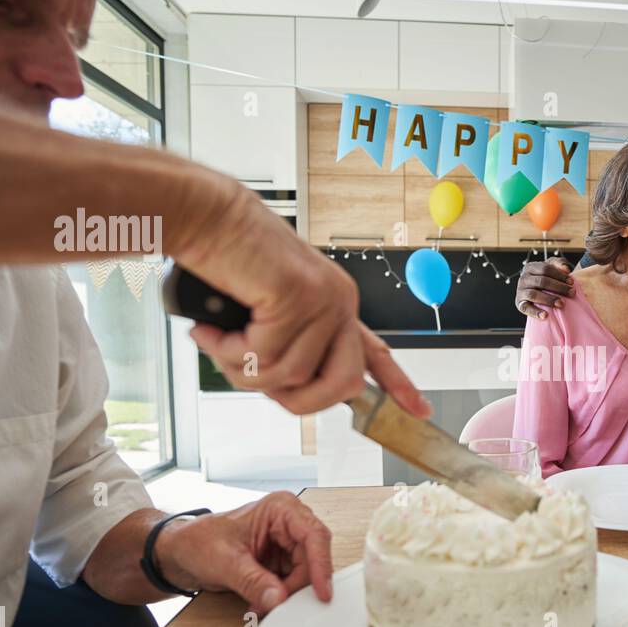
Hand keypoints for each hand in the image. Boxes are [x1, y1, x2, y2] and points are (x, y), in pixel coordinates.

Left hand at [155, 493, 334, 616]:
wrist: (178, 554)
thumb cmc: (196, 542)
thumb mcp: (225, 561)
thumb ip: (253, 581)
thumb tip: (279, 597)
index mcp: (280, 509)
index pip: (314, 536)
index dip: (321, 565)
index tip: (322, 592)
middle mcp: (288, 524)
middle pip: (312, 559)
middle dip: (297, 586)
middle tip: (281, 605)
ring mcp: (285, 544)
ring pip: (304, 574)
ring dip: (286, 595)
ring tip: (260, 604)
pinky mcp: (280, 562)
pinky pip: (291, 583)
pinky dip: (279, 597)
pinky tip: (261, 603)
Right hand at [182, 185, 429, 417]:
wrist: (206, 215)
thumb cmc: (227, 261)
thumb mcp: (265, 312)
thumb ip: (287, 346)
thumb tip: (290, 390)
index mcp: (335, 304)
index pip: (374, 353)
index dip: (398, 386)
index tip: (420, 411)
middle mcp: (338, 301)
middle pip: (339, 385)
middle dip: (294, 400)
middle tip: (249, 377)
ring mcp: (323, 298)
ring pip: (292, 376)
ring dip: (243, 370)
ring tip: (217, 340)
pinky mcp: (298, 295)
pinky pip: (263, 357)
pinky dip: (227, 351)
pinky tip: (210, 330)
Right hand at [516, 256, 574, 319]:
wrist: (535, 292)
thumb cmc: (546, 278)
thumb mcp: (551, 268)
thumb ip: (559, 263)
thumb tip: (566, 269)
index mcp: (530, 267)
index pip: (545, 268)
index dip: (560, 275)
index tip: (572, 282)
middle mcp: (523, 278)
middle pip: (541, 281)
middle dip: (558, 287)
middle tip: (571, 293)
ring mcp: (520, 291)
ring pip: (534, 294)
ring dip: (549, 299)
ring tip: (561, 304)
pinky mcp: (519, 304)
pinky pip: (526, 308)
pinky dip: (535, 312)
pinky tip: (545, 316)